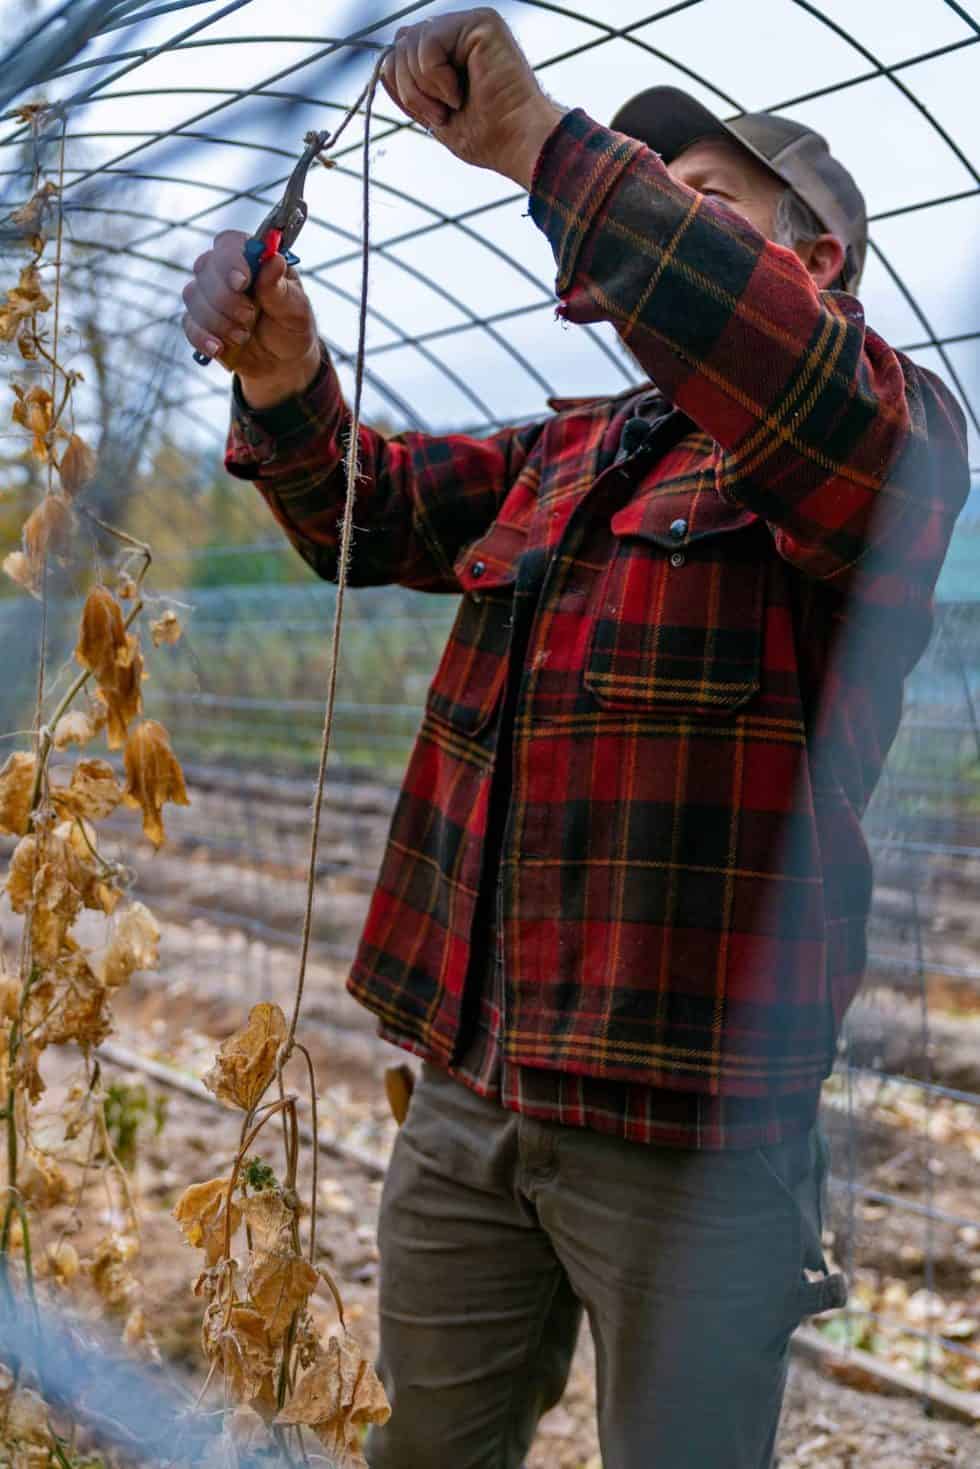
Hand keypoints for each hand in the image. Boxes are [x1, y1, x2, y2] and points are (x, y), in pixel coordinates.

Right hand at [181, 231, 320, 407]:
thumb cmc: (292, 328)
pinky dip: (202, 337)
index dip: (231, 260)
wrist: (284, 365)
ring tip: (243, 336)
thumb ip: (281, 288)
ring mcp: (210, 298)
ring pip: (193, 295)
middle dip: (226, 297)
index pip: (230, 244)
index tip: (242, 282)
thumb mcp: (296, 310)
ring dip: (218, 320)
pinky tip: (218, 347)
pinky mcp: (200, 324)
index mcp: (252, 261)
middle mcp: (225, 273)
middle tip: (250, 316)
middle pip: (205, 267)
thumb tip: (274, 259)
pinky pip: (189, 324)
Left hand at [381, 8, 564, 188]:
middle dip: (411, 90)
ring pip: (408, 43)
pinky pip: (428, 41)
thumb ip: (410, 85)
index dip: (404, 88)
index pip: (400, 54)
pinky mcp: (479, 21)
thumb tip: (384, 64)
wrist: (518, 142)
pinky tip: (460, 90)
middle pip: (400, 46)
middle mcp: (459, 34)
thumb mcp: (433, 112)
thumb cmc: (486, 136)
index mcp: (449, 54)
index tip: (436, 118)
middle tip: (442, 114)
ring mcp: (468, 25)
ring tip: (454, 104)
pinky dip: (435, 77)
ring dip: (423, 87)